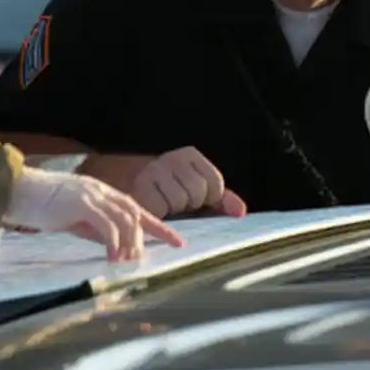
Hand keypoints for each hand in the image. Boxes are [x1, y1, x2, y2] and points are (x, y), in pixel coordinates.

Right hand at [5, 168, 184, 260]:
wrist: (13, 190)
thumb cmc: (38, 204)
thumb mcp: (71, 218)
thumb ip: (93, 228)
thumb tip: (113, 245)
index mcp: (100, 193)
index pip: (136, 208)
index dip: (158, 226)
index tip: (177, 242)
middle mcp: (100, 190)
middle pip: (135, 212)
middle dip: (148, 235)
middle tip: (144, 260)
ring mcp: (91, 195)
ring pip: (125, 217)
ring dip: (131, 241)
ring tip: (127, 261)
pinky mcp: (80, 203)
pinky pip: (106, 224)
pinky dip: (114, 241)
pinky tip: (113, 256)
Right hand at [131, 146, 247, 218]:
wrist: (130, 184)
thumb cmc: (170, 191)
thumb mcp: (199, 191)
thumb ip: (222, 200)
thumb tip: (239, 212)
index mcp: (190, 156)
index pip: (215, 182)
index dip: (209, 197)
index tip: (198, 200)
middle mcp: (173, 158)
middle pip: (197, 191)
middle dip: (191, 204)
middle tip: (179, 203)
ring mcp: (155, 170)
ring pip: (179, 200)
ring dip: (174, 210)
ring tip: (167, 205)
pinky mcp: (140, 186)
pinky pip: (161, 207)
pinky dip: (161, 213)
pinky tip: (157, 209)